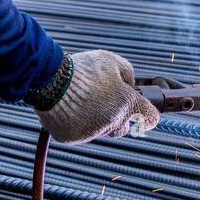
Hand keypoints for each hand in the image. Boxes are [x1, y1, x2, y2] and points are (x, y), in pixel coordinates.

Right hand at [34, 50, 158, 143]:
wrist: (49, 78)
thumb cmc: (81, 69)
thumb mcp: (112, 61)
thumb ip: (128, 74)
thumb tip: (131, 85)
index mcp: (127, 104)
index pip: (151, 118)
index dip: (147, 114)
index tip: (143, 111)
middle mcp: (113, 122)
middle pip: (123, 127)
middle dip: (118, 116)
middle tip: (104, 101)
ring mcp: (93, 132)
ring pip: (101, 131)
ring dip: (96, 119)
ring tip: (82, 100)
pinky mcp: (74, 138)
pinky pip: (81, 134)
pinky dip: (77, 123)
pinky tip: (70, 108)